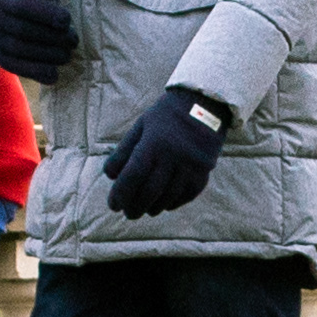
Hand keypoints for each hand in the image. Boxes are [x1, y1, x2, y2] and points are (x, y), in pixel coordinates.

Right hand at [0, 0, 83, 81]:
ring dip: (49, 56)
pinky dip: (36, 72)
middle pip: (25, 31)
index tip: (67, 19)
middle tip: (74, 40)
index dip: (47, 14)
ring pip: (22, 51)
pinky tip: (54, 73)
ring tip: (67, 54)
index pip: (23, 7)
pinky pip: (16, 68)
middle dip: (54, 38)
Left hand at [103, 87, 230, 217]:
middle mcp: (173, 156)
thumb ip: (124, 151)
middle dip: (135, 207)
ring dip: (154, 207)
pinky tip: (165, 204)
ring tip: (145, 209)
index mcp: (154, 143)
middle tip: (128, 213)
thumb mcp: (141, 126)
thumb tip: (111, 176)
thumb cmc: (166, 115)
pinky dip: (173, 203)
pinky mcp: (204, 171)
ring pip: (169, 197)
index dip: (121, 193)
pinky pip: (187, 195)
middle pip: (150, 191)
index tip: (114, 205)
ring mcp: (191, 165)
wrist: (205, 103)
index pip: (133, 175)